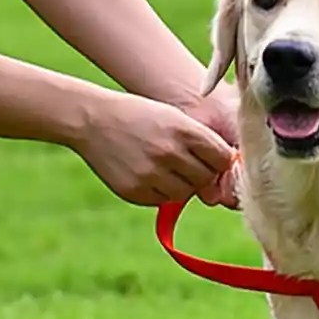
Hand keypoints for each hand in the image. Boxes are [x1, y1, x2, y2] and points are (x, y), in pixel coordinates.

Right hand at [69, 91, 235, 205]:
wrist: (92, 120)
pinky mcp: (135, 191)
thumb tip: (225, 180)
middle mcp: (168, 153)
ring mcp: (151, 174)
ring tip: (165, 166)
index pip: (223, 158)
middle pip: (206, 178)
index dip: (220, 161)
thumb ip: (202, 144)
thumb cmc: (142, 118)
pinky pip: (162, 201)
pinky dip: (161, 191)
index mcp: (183, 130)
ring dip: (182, 184)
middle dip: (201, 173)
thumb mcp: (174, 118)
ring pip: (186, 193)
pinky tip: (148, 173)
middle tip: (183, 161)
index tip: (212, 158)